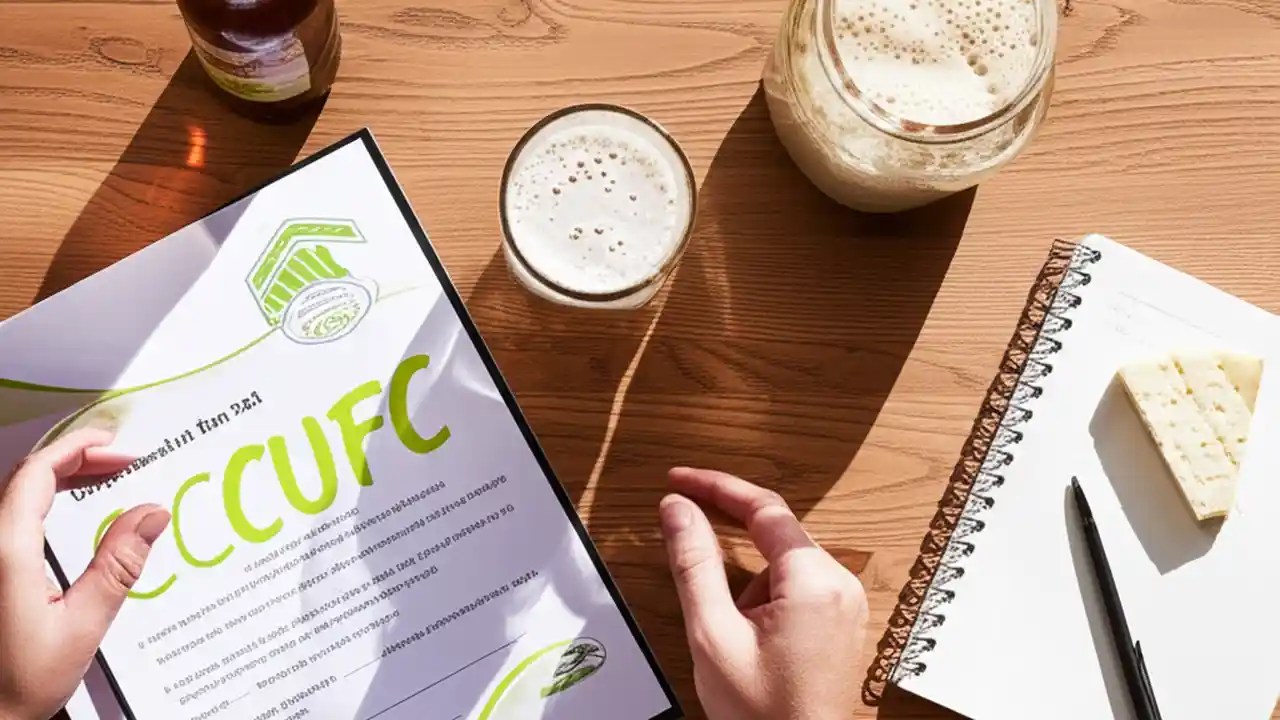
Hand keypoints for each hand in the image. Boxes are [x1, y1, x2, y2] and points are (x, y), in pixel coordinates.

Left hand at [0, 428, 169, 719]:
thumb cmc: (19, 683)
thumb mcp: (82, 625)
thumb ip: (118, 565)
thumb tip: (151, 513)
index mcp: (6, 550)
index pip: (37, 473)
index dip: (77, 449)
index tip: (114, 442)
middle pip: (27, 478)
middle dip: (76, 461)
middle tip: (123, 460)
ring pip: (19, 496)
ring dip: (61, 480)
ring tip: (105, 477)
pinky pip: (14, 518)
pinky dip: (46, 502)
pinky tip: (71, 510)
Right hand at [659, 468, 867, 719]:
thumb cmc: (763, 713)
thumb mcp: (712, 634)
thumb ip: (694, 563)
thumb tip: (677, 509)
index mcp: (814, 582)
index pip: (763, 508)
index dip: (715, 486)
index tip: (678, 480)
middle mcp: (841, 584)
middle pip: (775, 530)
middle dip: (726, 530)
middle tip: (682, 519)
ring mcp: (846, 603)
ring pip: (783, 560)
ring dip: (746, 577)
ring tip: (728, 631)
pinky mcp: (841, 620)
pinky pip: (797, 584)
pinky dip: (764, 593)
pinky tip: (748, 632)